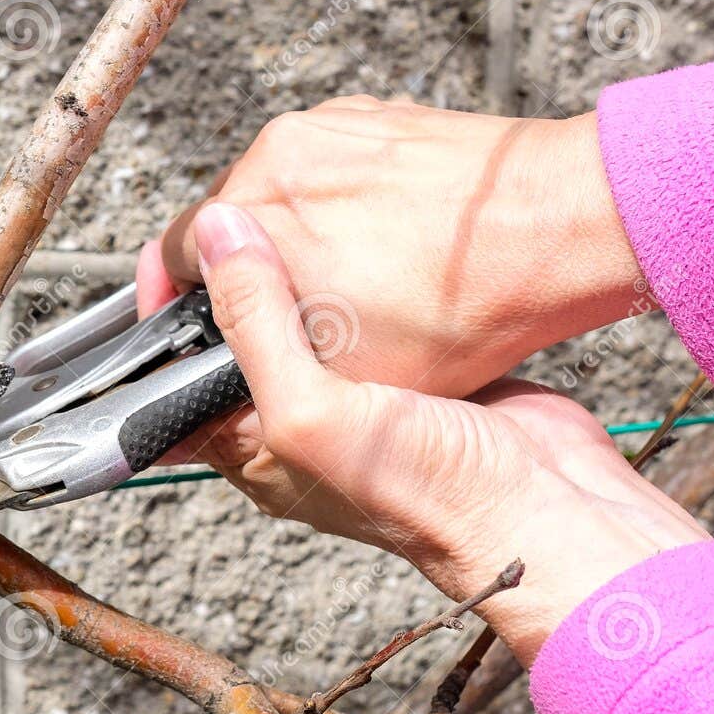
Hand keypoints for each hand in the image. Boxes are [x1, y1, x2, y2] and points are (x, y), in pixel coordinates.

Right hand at [138, 98, 643, 399]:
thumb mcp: (337, 370)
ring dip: (297, 240)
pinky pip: (337, 168)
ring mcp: (334, 124)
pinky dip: (345, 209)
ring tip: (348, 290)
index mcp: (253, 209)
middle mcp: (280, 152)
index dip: (173, 300)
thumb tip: (197, 340)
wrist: (560, 228)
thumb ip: (250, 349)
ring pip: (284, 194)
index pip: (169, 253)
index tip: (186, 324)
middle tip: (282, 323)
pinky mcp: (381, 116)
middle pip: (229, 222)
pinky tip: (390, 251)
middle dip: (243, 273)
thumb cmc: (460, 308)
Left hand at [191, 203, 705, 662]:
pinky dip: (363, 278)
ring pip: (312, 321)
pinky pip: (371, 315)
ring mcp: (359, 397)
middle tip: (241, 215)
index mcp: (255, 448)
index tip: (175, 257)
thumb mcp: (311, 409)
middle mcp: (300, 424)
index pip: (182, 385)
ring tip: (295, 211)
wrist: (543, 503)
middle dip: (241, 283)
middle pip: (247, 342)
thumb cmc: (422, 489)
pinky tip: (358, 235)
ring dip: (304, 271)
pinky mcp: (413, 371)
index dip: (170, 323)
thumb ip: (255, 323)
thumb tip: (214, 234)